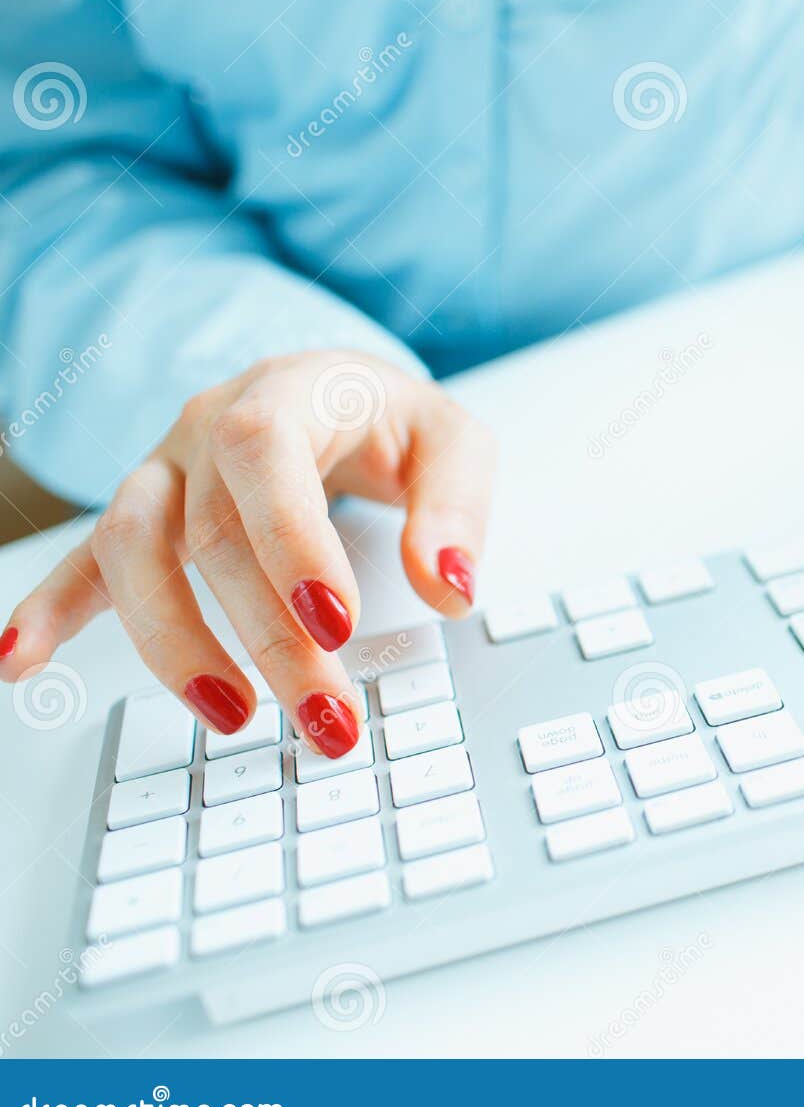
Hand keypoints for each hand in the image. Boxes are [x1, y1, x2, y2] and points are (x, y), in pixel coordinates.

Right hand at [0, 350, 495, 757]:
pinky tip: (21, 664)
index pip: (266, 452)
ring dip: (172, 640)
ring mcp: (166, 470)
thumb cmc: (392, 422)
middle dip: (268, 635)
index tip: (334, 623)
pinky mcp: (147, 515)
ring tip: (230, 715)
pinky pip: (85, 561)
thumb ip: (457, 509)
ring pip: (132, 546)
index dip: (290, 538)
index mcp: (288, 392)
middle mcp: (208, 426)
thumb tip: (449, 587)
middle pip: (212, 531)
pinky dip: (48, 609)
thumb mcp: (454, 443)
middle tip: (327, 715)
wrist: (336, 392)